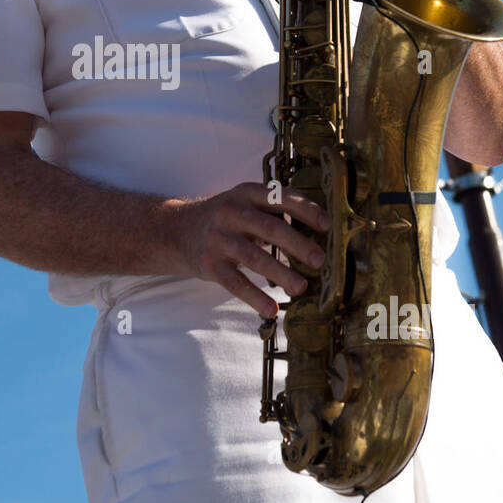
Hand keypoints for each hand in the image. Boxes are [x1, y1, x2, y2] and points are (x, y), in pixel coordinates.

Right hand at [171, 182, 329, 318]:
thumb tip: (315, 234)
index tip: (327, 225)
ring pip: (253, 257)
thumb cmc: (224, 218)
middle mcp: (231, 213)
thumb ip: (272, 212)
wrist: (176, 230)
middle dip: (297, 244)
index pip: (279, 197)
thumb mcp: (244, 203)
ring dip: (280, 273)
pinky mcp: (209, 264)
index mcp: (246, 194)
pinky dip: (254, 297)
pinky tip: (271, 309)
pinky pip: (235, 283)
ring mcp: (218, 239)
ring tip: (301, 287)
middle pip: (268, 228)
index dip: (305, 210)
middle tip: (320, 260)